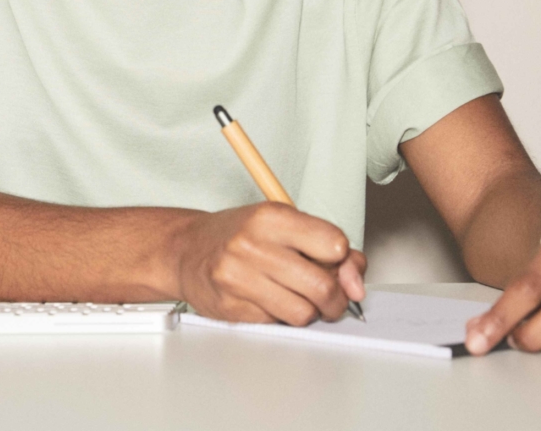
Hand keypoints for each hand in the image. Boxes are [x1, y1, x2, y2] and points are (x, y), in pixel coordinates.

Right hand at [173, 203, 366, 324]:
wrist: (185, 250)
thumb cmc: (239, 235)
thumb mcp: (283, 224)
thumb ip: (327, 248)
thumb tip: (356, 284)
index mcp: (271, 216)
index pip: (334, 244)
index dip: (341, 260)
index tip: (333, 262)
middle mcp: (252, 244)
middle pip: (323, 286)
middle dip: (335, 300)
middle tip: (330, 298)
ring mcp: (238, 277)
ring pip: (304, 313)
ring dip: (309, 312)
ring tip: (297, 298)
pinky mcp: (231, 306)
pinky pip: (277, 324)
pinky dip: (281, 318)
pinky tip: (269, 301)